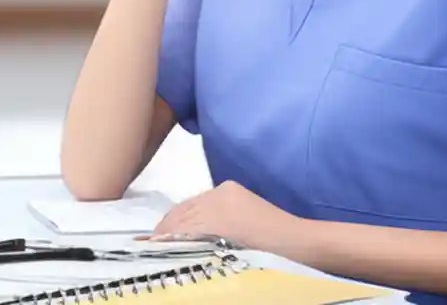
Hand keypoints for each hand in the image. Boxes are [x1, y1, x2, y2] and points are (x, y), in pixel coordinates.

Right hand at [148, 180, 302, 255]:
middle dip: (164, 230)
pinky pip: (203, 201)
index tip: (145, 249)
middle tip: (147, 246)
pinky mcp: (233, 189)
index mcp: (217, 211)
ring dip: (175, 222)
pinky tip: (184, 226)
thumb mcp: (226, 256)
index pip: (179, 225)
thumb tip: (165, 248)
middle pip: (181, 213)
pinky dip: (190, 214)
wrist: (301, 244)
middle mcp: (218, 195)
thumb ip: (196, 248)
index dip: (161, 238)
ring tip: (161, 239)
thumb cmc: (268, 256)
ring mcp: (225, 190)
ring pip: (190, 206)